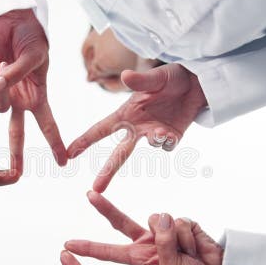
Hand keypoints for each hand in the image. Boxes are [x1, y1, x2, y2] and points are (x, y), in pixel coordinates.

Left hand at [0, 9, 66, 172]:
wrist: (14, 18)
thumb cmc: (32, 37)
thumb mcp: (34, 57)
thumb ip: (16, 75)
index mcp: (38, 95)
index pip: (48, 124)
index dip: (56, 143)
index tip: (63, 162)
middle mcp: (20, 98)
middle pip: (17, 131)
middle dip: (16, 153)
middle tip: (15, 175)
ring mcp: (2, 90)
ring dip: (1, 89)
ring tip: (6, 66)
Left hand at [64, 192, 222, 264]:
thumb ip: (162, 244)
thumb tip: (159, 216)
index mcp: (138, 258)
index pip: (109, 252)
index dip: (89, 248)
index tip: (68, 246)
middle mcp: (147, 241)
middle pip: (120, 221)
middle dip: (104, 208)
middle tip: (89, 194)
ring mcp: (163, 230)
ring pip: (160, 221)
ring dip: (176, 239)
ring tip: (187, 253)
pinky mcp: (181, 222)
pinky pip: (180, 221)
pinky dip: (189, 236)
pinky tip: (195, 246)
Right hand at [67, 63, 205, 191]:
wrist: (197, 82)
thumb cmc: (172, 76)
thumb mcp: (157, 77)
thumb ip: (141, 80)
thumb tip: (126, 75)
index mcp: (126, 113)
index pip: (101, 129)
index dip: (84, 141)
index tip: (68, 153)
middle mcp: (137, 126)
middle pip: (119, 153)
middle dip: (107, 171)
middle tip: (96, 189)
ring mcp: (153, 133)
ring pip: (150, 146)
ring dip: (155, 139)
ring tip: (161, 128)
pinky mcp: (171, 136)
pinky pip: (166, 145)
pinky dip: (168, 140)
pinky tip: (171, 130)